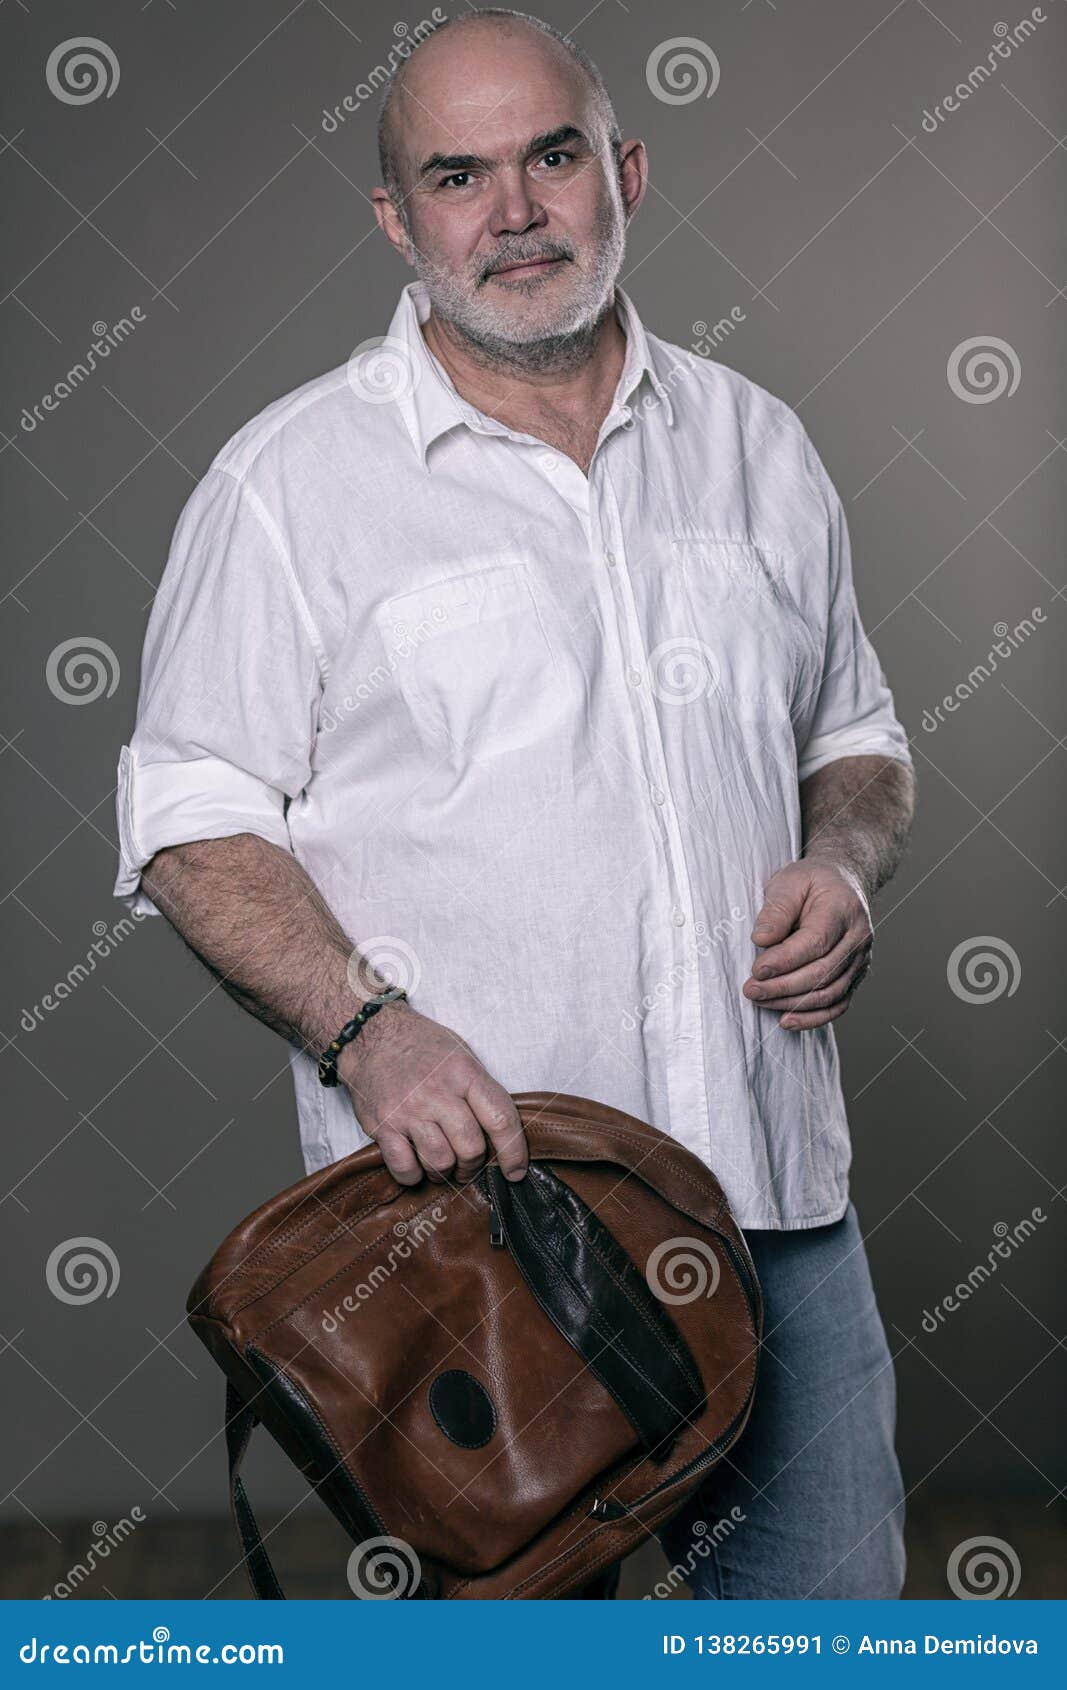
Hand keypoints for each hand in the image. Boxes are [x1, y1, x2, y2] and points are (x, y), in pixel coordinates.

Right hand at [338, 1002, 527, 1187]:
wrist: (372, 1036)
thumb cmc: (422, 1048)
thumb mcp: (462, 1055)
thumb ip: (480, 1091)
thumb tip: (502, 1134)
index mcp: (464, 1073)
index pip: (500, 1119)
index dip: (513, 1152)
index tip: (515, 1171)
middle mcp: (438, 1092)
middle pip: (470, 1148)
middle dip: (473, 1165)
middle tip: (468, 1164)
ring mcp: (408, 1110)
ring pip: (440, 1162)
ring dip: (445, 1172)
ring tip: (442, 1163)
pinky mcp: (382, 1125)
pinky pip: (405, 1168)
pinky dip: (413, 1176)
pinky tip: (415, 1164)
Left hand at [742, 859, 872, 1029]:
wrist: (842, 883)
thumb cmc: (811, 881)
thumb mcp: (789, 881)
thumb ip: (776, 909)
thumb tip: (761, 940)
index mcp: (842, 909)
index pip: (816, 942)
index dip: (785, 961)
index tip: (757, 970)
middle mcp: (858, 937)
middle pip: (822, 972)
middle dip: (783, 987)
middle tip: (751, 990)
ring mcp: (861, 959)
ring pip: (829, 992)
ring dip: (792, 1003)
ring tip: (760, 1001)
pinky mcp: (856, 975)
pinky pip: (838, 1004)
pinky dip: (813, 1018)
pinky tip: (787, 1021)